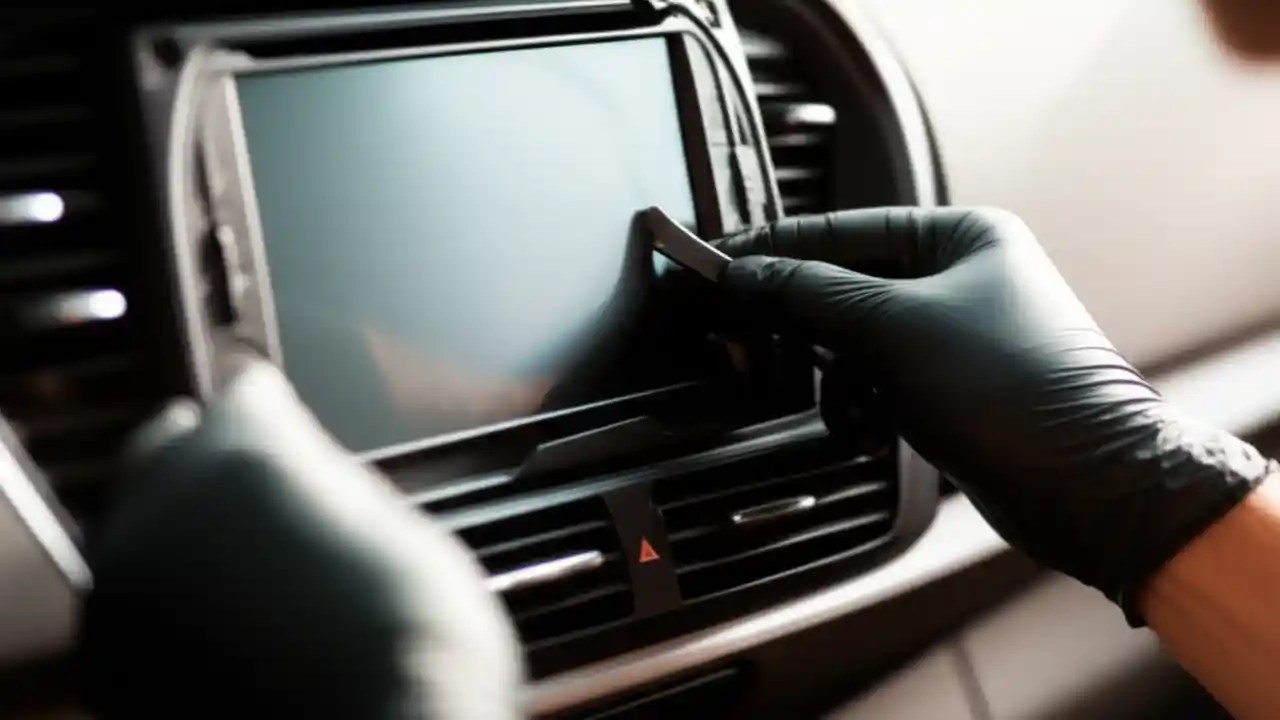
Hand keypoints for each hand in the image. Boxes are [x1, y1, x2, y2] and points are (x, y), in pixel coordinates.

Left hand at [82, 358, 522, 717]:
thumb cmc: (413, 625)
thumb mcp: (392, 518)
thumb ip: (324, 483)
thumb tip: (303, 480)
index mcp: (246, 444)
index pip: (246, 393)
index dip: (274, 407)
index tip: (285, 417)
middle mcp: (169, 495)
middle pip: (166, 442)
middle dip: (205, 452)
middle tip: (249, 477)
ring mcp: (133, 575)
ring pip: (141, 522)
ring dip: (185, 526)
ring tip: (238, 552)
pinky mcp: (115, 653)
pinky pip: (135, 599)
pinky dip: (169, 596)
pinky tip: (218, 611)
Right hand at [717, 207, 1276, 617]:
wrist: (1088, 489)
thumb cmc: (1012, 392)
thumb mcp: (890, 328)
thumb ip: (807, 293)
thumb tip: (744, 271)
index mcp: (962, 236)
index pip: (841, 228)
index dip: (773, 249)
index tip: (716, 264)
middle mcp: (963, 279)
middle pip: (846, 287)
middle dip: (807, 328)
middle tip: (750, 343)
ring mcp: (960, 337)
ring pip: (858, 344)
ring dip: (840, 382)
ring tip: (849, 410)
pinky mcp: (955, 391)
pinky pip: (881, 386)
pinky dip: (865, 410)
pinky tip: (871, 434)